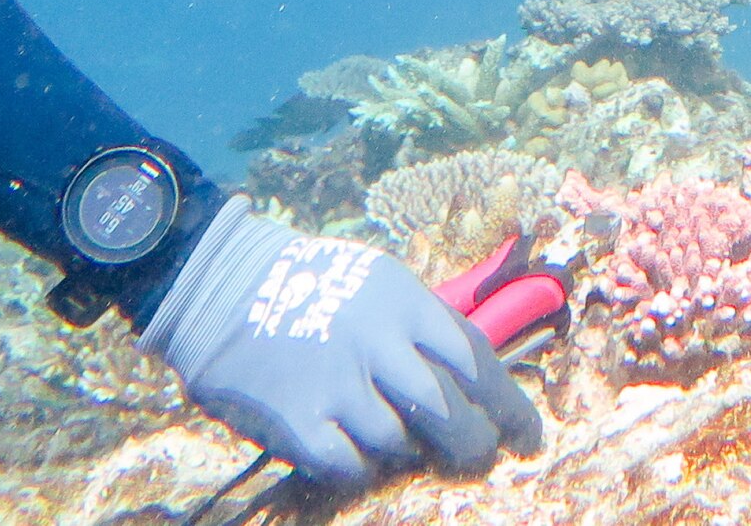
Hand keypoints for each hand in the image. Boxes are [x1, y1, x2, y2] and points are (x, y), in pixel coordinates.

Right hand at [142, 200, 541, 491]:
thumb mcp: (380, 283)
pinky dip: (359, 467)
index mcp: (404, 304)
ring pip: (399, 444)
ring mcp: (337, 385)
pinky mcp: (298, 422)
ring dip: (405, 451)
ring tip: (392, 437)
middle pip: (449, 412)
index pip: (476, 362)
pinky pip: (350, 467)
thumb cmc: (313, 285)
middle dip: (473, 444)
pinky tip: (349, 449)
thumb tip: (476, 382)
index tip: (528, 438)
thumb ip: (424, 328)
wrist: (223, 287)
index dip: (510, 407)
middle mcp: (377, 344)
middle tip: (476, 457)